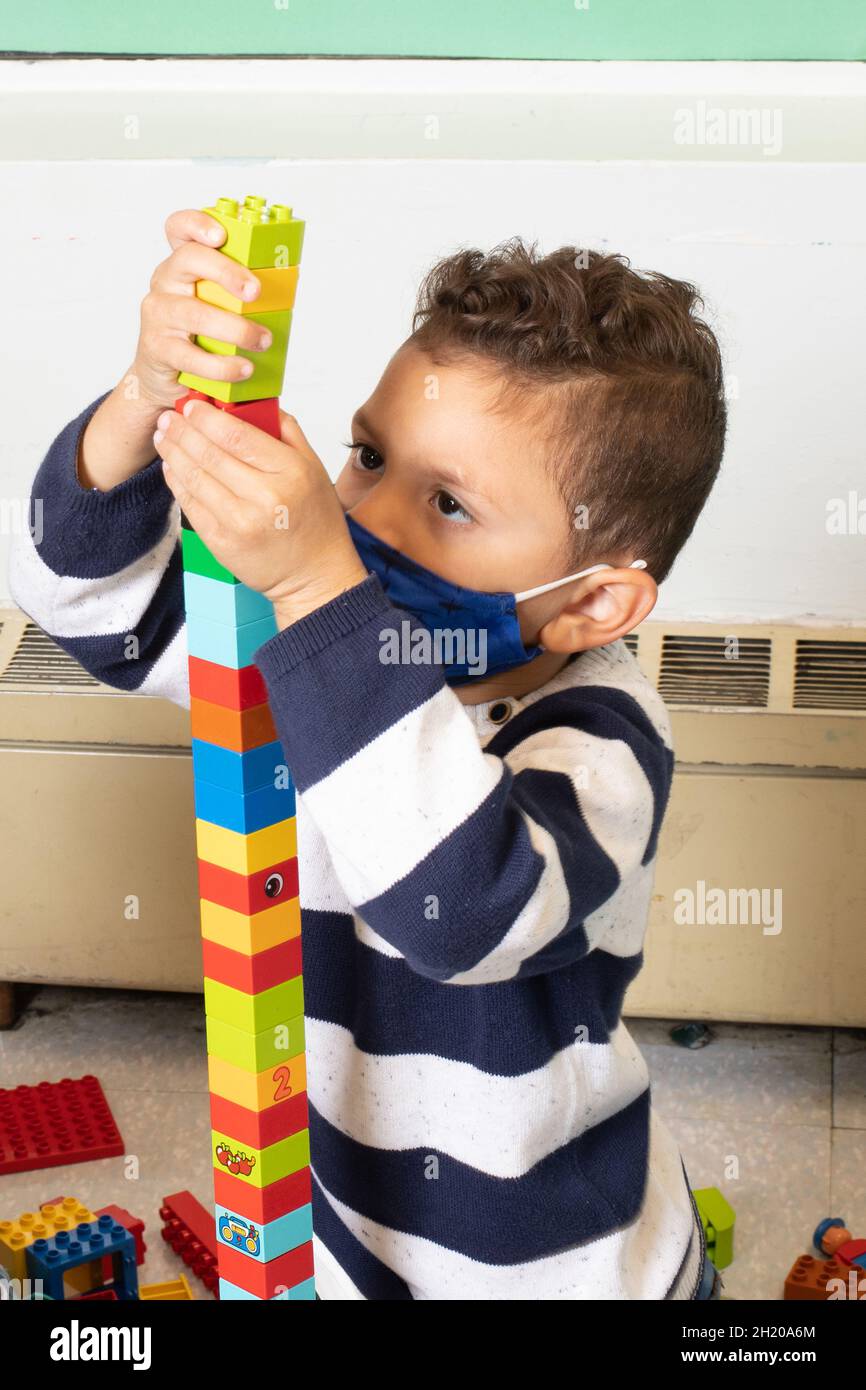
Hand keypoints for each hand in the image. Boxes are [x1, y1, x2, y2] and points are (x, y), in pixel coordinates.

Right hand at [131, 207, 273, 410]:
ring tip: (263, 341)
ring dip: (236, 329)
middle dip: (227, 272)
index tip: (221, 235)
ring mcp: (159, 314)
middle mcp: (166, 281)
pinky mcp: (158, 348)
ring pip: (195, 313)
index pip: (179, 229)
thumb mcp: (217, 305)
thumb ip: (239, 292)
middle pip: (189, 259)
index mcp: (183, 264)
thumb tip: (285, 292)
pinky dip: (223, 365)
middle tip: (256, 291)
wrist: (167, 375)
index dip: (196, 224)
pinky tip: (243, 368)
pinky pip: (192, 356)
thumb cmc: (200, 334)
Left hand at [154, 398, 368, 625]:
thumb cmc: (316, 520)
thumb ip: (287, 431)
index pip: (237, 435)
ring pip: (195, 478)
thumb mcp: (314, 467)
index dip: (207, 417)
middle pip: (210, 454)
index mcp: (290, 472)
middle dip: (183, 430)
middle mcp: (264, 497)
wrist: (314, 574)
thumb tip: (255, 402)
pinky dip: (177, 482)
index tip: (192, 406)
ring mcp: (240, 523)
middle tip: (169, 416)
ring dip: (173, 452)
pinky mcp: (222, 543)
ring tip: (164, 436)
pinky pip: (190, 505)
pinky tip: (171, 466)